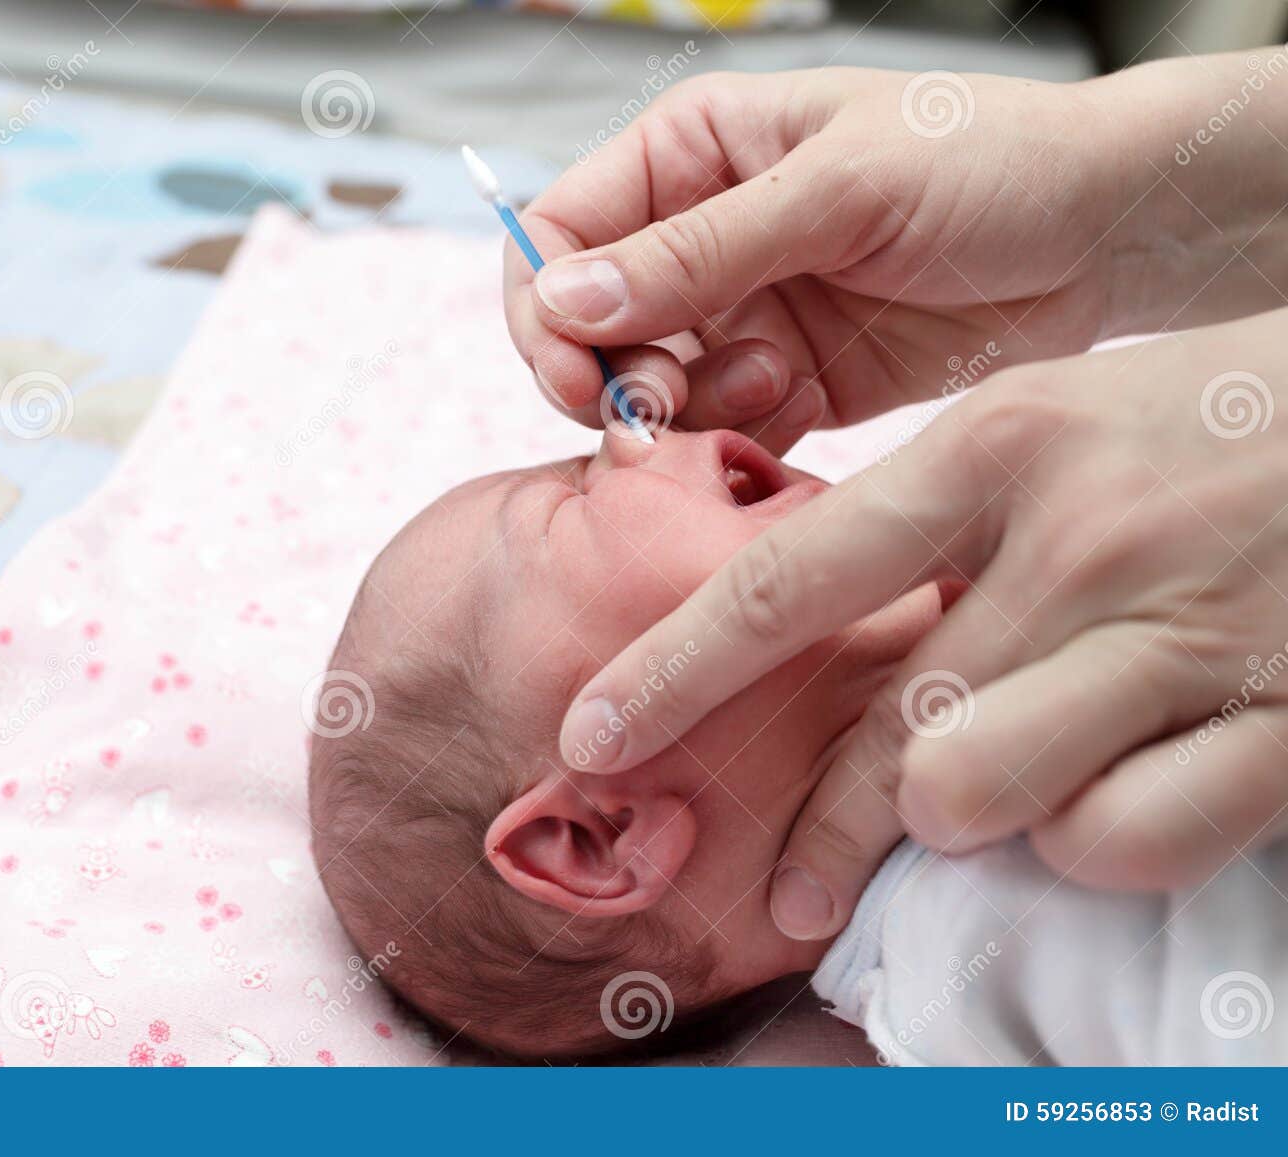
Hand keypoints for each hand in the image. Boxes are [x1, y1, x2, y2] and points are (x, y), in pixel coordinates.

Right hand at [505, 53, 1287, 452]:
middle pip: (590, 327)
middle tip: (654, 411)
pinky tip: (792, 408)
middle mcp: (703, 234)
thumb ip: (695, 253)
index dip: (547, 308)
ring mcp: (744, 313)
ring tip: (768, 386)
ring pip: (650, 388)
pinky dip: (734, 439)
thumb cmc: (991, 162)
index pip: (560, 232)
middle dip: (610, 376)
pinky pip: (719, 430)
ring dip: (684, 409)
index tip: (575, 372)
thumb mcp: (835, 191)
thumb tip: (564, 299)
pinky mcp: (790, 382)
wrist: (1111, 234)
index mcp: (693, 152)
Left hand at [557, 308, 1287, 937]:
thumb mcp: (1065, 419)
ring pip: (985, 795)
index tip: (588, 738)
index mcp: (999, 443)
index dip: (670, 674)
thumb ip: (943, 519)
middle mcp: (1076, 537)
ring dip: (970, 826)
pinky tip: (1121, 797)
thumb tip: (823, 643)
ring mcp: (1183, 629)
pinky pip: (1128, 838)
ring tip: (997, 803)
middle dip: (819, 836)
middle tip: (783, 892)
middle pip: (886, 734)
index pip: (785, 580)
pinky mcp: (1285, 715)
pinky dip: (1100, 846)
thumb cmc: (1215, 423)